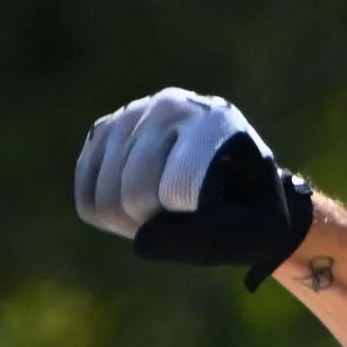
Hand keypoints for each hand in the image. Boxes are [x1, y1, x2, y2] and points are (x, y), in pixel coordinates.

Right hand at [73, 89, 314, 286]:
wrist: (237, 180)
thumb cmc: (252, 207)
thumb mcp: (260, 229)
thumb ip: (215, 238)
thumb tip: (142, 240)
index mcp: (213, 123)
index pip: (174, 189)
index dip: (187, 219)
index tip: (210, 210)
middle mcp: (168, 106)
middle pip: (132, 194)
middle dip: (156, 223)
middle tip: (184, 217)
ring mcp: (130, 115)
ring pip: (104, 198)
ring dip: (134, 224)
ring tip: (166, 209)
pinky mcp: (103, 131)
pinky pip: (86, 196)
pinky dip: (110, 218)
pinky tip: (140, 207)